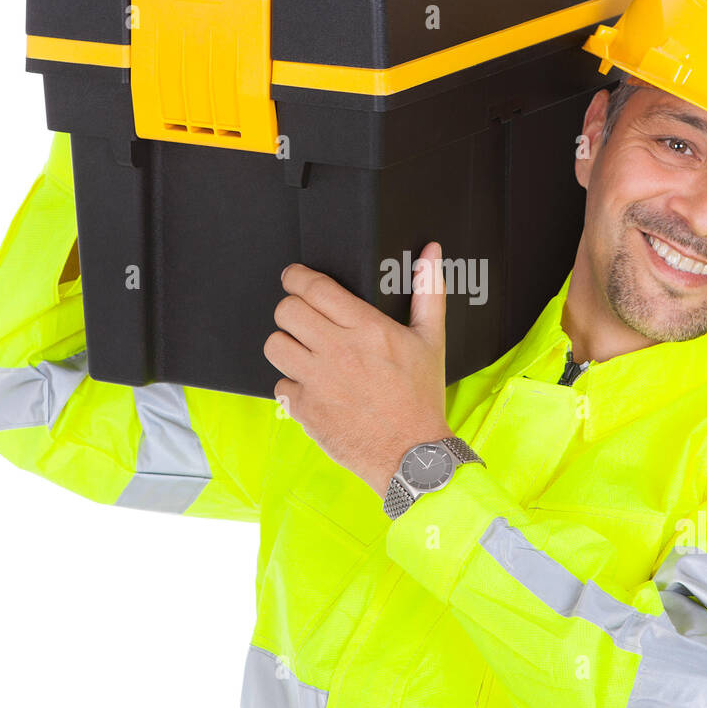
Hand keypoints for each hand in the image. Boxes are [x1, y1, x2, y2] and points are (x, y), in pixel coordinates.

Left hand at [265, 243, 450, 497]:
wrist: (411, 454)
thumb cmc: (421, 398)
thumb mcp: (431, 340)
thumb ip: (428, 291)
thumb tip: (431, 253)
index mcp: (366, 329)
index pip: (314, 288)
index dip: (296, 277)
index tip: (294, 277)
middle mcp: (337, 351)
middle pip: (286, 311)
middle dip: (290, 309)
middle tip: (301, 317)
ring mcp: (317, 381)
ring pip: (275, 345)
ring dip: (286, 344)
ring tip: (302, 351)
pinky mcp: (305, 409)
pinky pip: (280, 385)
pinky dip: (292, 386)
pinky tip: (312, 388)